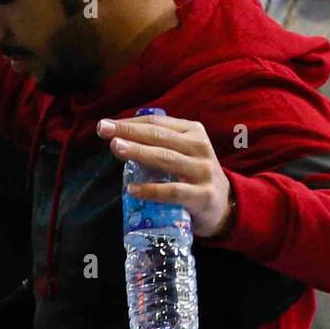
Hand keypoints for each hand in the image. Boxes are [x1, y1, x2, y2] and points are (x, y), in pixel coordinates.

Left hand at [97, 113, 233, 237]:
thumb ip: (159, 144)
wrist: (226, 206)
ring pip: (165, 158)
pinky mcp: (202, 196)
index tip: (105, 124)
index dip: (130, 122)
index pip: (156, 124)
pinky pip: (172, 191)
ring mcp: (202, 172)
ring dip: (138, 152)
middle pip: (158, 137)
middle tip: (103, 129)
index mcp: (193, 132)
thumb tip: (119, 139)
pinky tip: (131, 189)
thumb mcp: (183, 152)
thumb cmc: (194, 175)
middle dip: (128, 131)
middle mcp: (199, 147)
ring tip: (115, 148)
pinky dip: (150, 190)